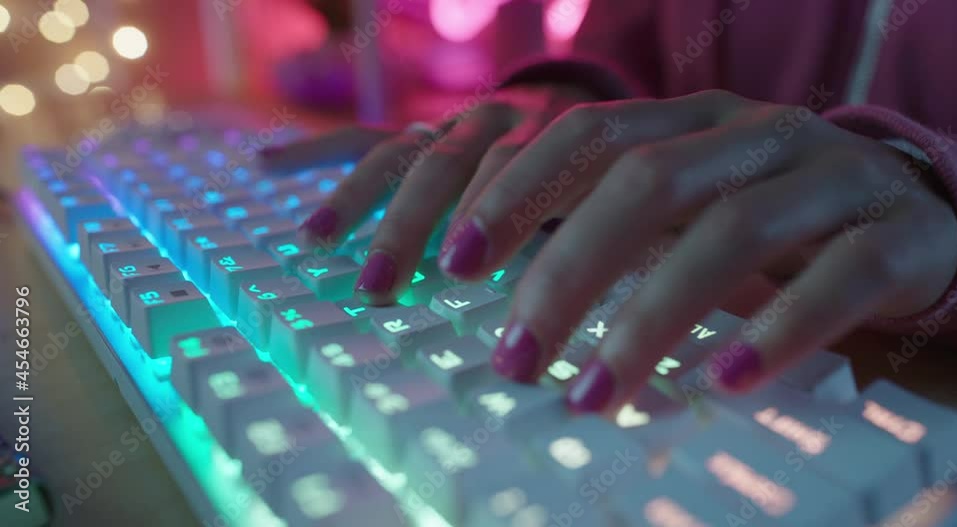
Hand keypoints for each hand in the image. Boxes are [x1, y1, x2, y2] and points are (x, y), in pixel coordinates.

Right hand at [259, 82, 597, 303]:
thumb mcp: (633, 212)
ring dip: (358, 201)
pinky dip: (318, 153)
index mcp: (563, 140)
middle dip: (411, 224)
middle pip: (450, 164)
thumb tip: (609, 290)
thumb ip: (621, 239)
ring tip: (315, 241)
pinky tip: (264, 165)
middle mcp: (503, 125)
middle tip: (380, 284)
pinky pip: (369, 137)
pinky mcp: (430, 133)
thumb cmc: (622, 189)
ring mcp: (460, 126)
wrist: (612, 123)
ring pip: (404, 156)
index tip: (467, 273)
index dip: (497, 216)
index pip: (522, 170)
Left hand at [436, 90, 956, 412]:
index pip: (588, 137)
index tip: (454, 262)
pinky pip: (835, 281)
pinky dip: (775, 332)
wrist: (915, 212)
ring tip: (595, 395)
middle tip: (516, 356)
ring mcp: (826, 176)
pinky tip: (724, 381)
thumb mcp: (689, 206)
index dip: (515, 191)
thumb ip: (615, 228)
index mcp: (690, 120)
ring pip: (728, 234)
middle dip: (566, 271)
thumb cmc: (774, 217)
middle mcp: (752, 133)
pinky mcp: (894, 234)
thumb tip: (512, 297)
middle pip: (644, 184)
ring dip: (649, 321)